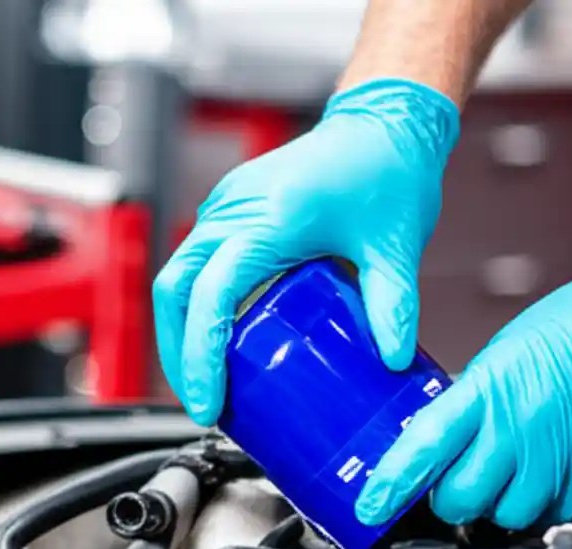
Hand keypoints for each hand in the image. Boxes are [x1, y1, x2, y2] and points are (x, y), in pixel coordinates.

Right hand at [152, 78, 459, 424]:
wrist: (382, 121)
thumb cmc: (387, 171)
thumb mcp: (396, 247)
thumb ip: (393, 306)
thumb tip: (390, 361)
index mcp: (270, 217)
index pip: (213, 294)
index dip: (202, 354)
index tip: (208, 402)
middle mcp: (235, 208)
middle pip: (175, 290)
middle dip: (178, 354)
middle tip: (201, 405)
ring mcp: (227, 206)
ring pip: (178, 276)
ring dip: (182, 331)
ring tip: (205, 382)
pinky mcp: (230, 209)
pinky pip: (197, 261)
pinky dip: (197, 305)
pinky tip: (219, 339)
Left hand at [355, 230, 571, 529]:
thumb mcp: (507, 351)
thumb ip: (474, 399)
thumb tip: (447, 432)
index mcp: (490, 393)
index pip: (423, 449)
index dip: (390, 485)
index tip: (368, 506)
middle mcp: (522, 434)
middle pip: (459, 500)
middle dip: (448, 496)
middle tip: (454, 476)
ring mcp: (562, 464)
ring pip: (505, 515)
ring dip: (499, 500)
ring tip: (511, 465)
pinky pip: (553, 513)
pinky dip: (543, 501)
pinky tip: (550, 466)